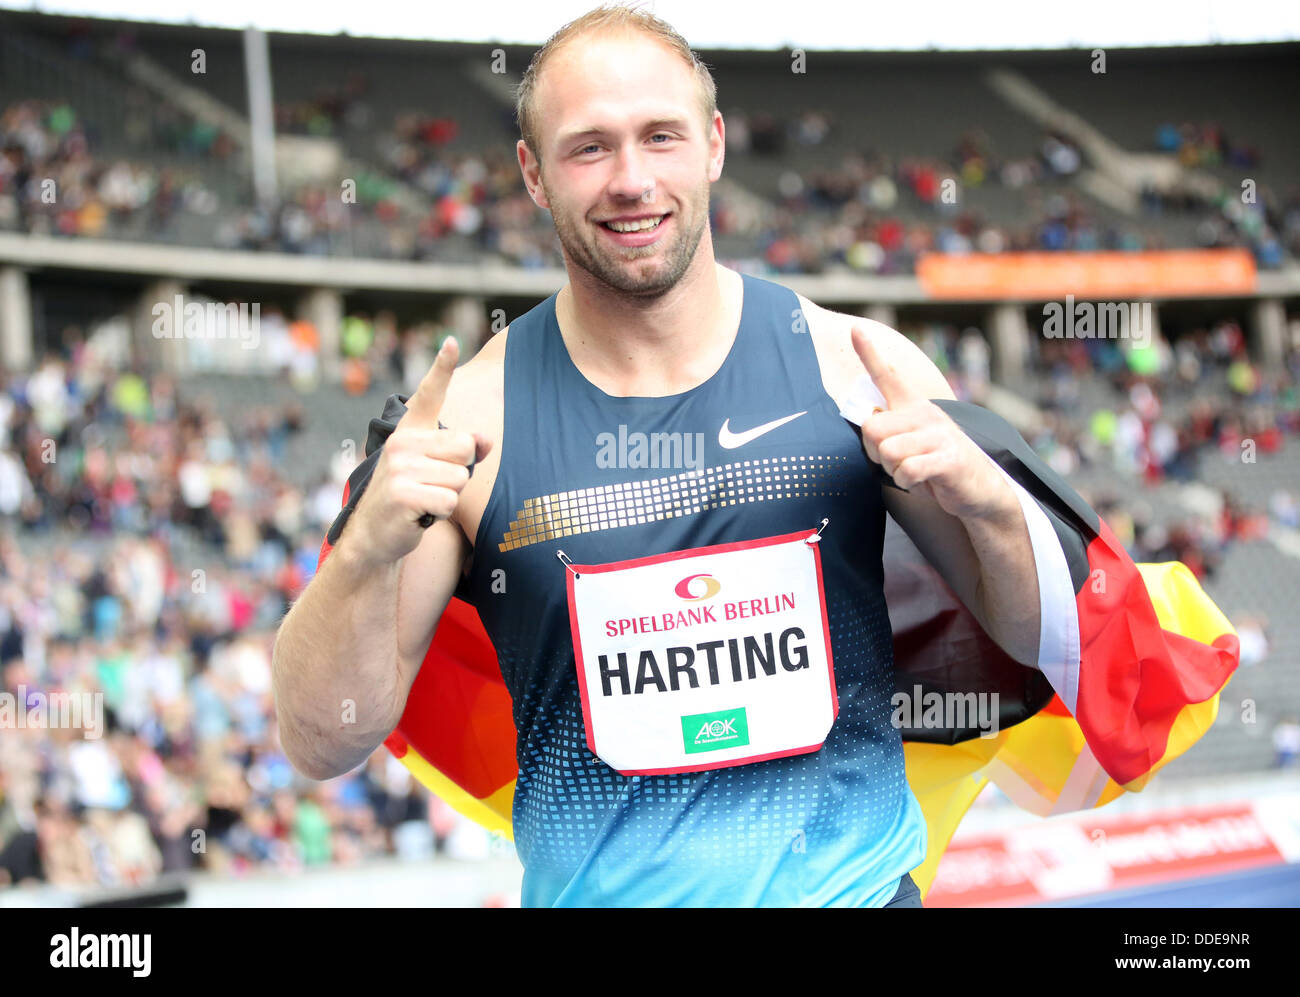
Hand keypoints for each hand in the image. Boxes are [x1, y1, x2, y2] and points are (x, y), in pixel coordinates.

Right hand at [348, 337, 492, 563]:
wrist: (374, 535)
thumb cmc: (411, 498)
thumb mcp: (435, 470)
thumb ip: (461, 451)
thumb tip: (485, 440)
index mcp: (409, 431)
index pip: (429, 394)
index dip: (441, 367)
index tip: (452, 342)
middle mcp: (401, 443)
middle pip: (466, 447)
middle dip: (460, 471)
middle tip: (432, 485)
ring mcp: (399, 467)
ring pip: (460, 478)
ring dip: (449, 496)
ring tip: (424, 501)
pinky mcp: (401, 494)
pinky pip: (449, 501)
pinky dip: (441, 514)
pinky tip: (419, 515)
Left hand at [851, 325, 1009, 521]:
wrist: (981, 490)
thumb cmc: (936, 467)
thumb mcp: (911, 442)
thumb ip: (889, 429)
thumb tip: (868, 420)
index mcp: (914, 406)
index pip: (887, 376)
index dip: (869, 354)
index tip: (855, 328)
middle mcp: (927, 414)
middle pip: (872, 430)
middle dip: (876, 453)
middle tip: (898, 461)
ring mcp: (939, 434)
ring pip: (887, 452)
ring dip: (894, 471)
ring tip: (914, 471)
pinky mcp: (948, 459)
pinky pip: (907, 470)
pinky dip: (908, 482)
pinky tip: (924, 481)